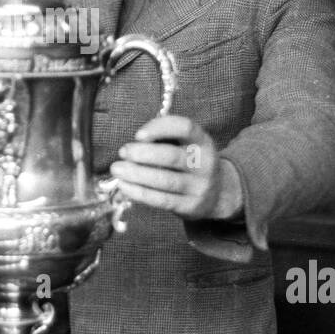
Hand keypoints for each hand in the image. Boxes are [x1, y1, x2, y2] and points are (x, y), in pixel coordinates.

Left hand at [110, 115, 242, 221]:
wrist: (217, 194)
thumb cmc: (189, 163)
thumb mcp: (186, 145)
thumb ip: (164, 140)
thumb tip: (133, 146)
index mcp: (202, 141)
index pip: (184, 127)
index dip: (160, 128)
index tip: (138, 135)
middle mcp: (205, 162)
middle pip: (171, 156)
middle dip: (142, 154)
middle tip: (123, 152)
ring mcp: (199, 186)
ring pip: (165, 180)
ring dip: (136, 174)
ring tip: (117, 169)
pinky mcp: (190, 206)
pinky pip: (162, 200)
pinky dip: (140, 192)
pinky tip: (124, 186)